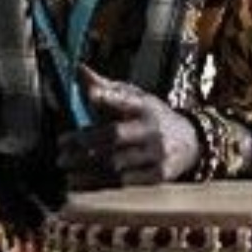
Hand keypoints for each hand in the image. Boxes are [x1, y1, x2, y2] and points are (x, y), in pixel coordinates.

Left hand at [56, 65, 200, 189]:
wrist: (191, 142)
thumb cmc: (150, 117)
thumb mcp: (135, 98)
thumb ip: (106, 88)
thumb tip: (79, 69)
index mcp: (145, 106)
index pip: (126, 100)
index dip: (108, 97)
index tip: (90, 96)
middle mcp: (152, 130)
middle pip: (116, 135)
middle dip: (86, 140)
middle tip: (61, 145)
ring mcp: (157, 154)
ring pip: (116, 162)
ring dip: (85, 164)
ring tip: (63, 162)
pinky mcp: (158, 176)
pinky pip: (123, 182)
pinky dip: (96, 183)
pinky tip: (76, 181)